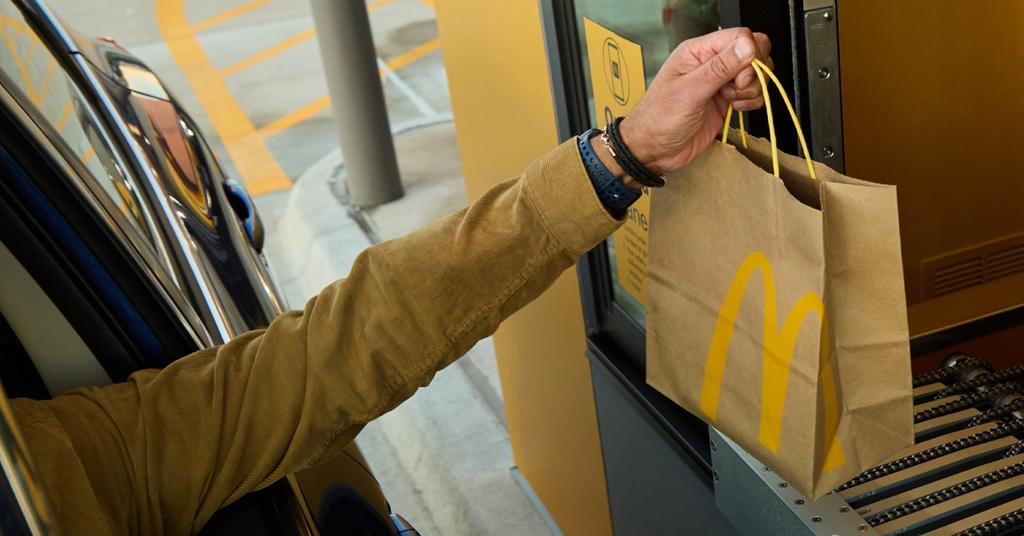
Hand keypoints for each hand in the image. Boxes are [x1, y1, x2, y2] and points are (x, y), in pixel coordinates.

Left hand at [595, 28, 771, 180]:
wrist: (654, 150)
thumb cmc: (659, 119)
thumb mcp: (690, 91)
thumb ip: (720, 68)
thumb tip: (748, 46)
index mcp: (698, 52)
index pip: (740, 36)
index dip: (749, 54)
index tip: (741, 78)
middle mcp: (711, 63)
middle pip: (754, 52)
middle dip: (754, 72)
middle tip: (736, 89)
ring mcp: (721, 82)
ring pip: (757, 73)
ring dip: (752, 89)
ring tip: (730, 101)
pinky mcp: (727, 100)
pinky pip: (753, 93)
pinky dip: (751, 101)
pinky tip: (734, 109)